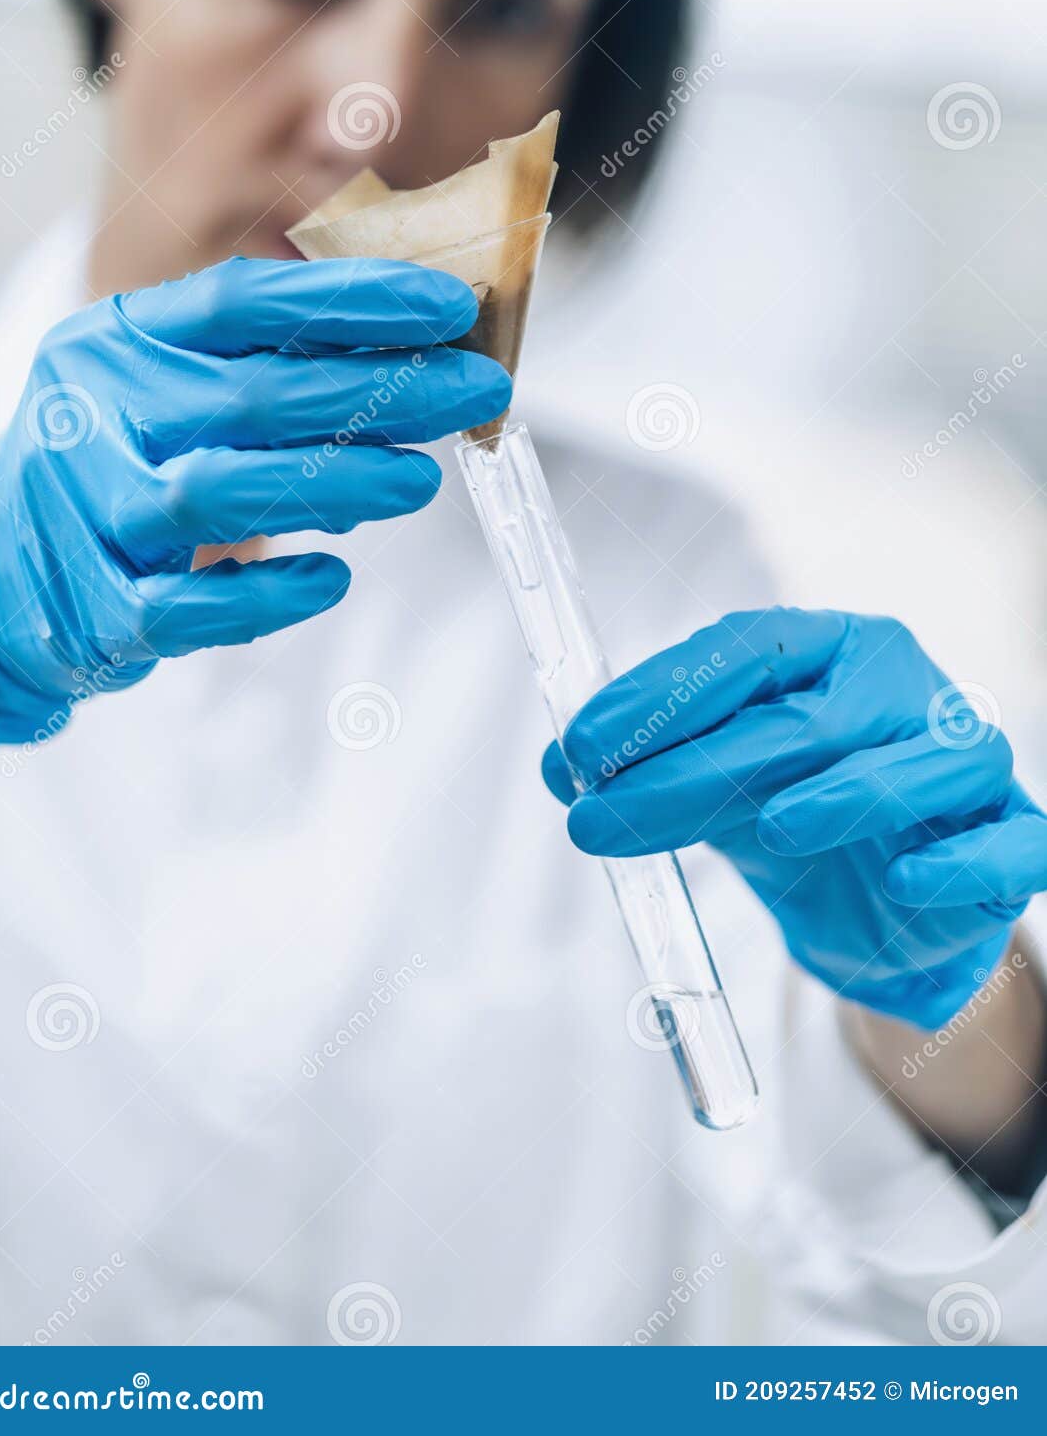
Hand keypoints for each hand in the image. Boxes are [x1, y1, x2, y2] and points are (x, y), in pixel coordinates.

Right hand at [0, 255, 508, 743]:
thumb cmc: (112, 466)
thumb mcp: (163, 387)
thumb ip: (264, 371)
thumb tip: (412, 370)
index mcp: (123, 343)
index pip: (245, 303)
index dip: (353, 300)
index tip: (448, 307)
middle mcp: (99, 415)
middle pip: (254, 393)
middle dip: (383, 389)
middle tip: (473, 390)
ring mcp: (90, 512)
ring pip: (221, 490)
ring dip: (339, 480)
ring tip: (421, 479)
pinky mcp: (98, 608)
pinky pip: (190, 604)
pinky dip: (268, 595)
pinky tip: (333, 577)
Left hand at [542, 607, 1045, 1028]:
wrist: (886, 912)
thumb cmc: (801, 820)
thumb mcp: (713, 792)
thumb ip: (648, 771)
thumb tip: (559, 767)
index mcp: (830, 651)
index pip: (748, 649)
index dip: (664, 693)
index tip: (583, 745)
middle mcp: (904, 688)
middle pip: (806, 719)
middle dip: (695, 769)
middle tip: (605, 818)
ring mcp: (968, 761)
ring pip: (920, 763)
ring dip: (847, 794)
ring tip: (772, 827)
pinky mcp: (1012, 838)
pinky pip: (1005, 845)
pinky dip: (957, 862)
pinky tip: (903, 879)